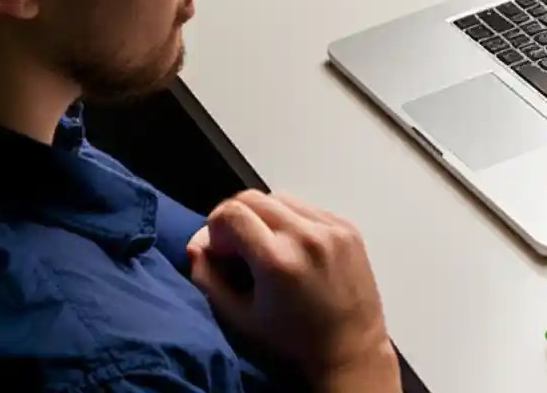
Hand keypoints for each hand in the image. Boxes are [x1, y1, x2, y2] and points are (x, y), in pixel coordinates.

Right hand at [187, 190, 399, 392]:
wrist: (350, 350)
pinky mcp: (348, 227)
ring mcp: (332, 228)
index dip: (215, 229)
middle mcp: (306, 235)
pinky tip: (294, 249)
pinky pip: (307, 207)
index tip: (221, 251)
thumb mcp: (239, 317)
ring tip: (267, 248)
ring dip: (264, 216)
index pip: (230, 212)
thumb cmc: (292, 340)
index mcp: (277, 259)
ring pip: (280, 198)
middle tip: (238, 248)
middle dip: (236, 218)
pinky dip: (292, 220)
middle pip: (252, 197)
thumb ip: (208, 277)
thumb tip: (196, 244)